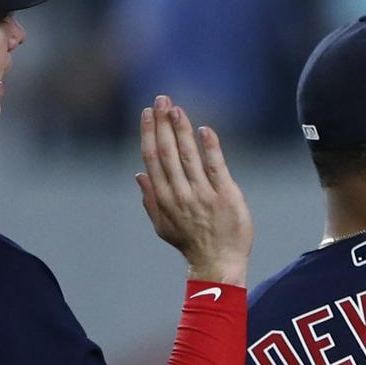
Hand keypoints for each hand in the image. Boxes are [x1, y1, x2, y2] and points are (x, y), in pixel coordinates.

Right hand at [136, 96, 252, 287]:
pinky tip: (204, 129)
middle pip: (168, 152)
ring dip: (182, 130)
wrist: (219, 264)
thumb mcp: (164, 227)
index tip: (147, 112)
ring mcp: (204, 195)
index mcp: (165, 199)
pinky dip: (210, 148)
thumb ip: (150, 201)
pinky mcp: (226, 197)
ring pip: (189, 156)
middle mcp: (181, 194)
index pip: (153, 159)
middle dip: (162, 124)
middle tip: (162, 99)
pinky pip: (216, 168)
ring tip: (177, 109)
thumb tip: (138, 175)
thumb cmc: (191, 245)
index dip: (148, 133)